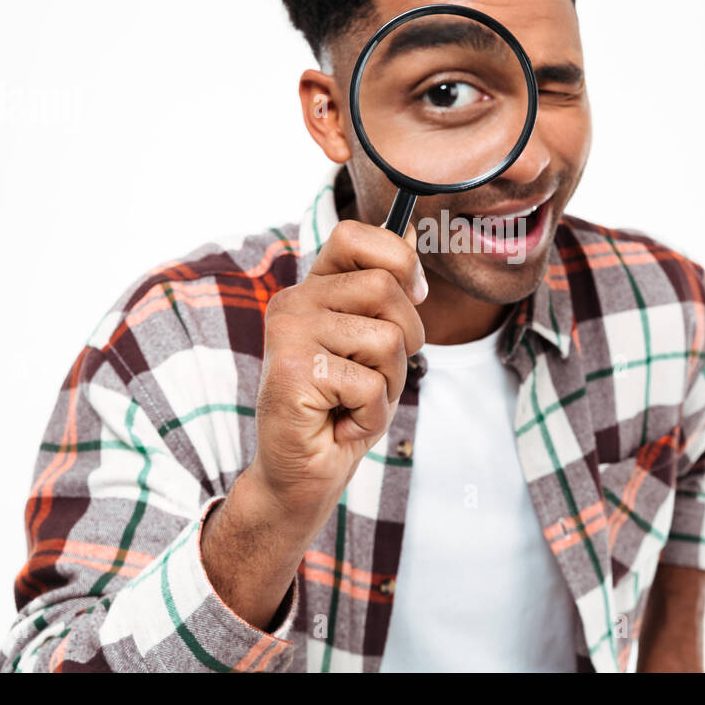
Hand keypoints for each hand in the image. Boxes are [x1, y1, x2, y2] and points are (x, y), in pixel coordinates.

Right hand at [248, 218, 426, 532]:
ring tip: (353, 402)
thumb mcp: (373, 342)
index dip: (399, 260)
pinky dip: (371, 416)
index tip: (414, 295)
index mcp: (312, 288)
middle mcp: (293, 302)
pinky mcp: (296, 372)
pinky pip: (372, 385)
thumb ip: (386, 287)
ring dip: (388, 384)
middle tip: (373, 376)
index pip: (355, 235)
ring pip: (387, 339)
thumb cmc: (341, 409)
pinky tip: (341, 424)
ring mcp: (290, 334)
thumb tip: (411, 229)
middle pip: (386, 288)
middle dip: (405, 340)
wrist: (301, 474)